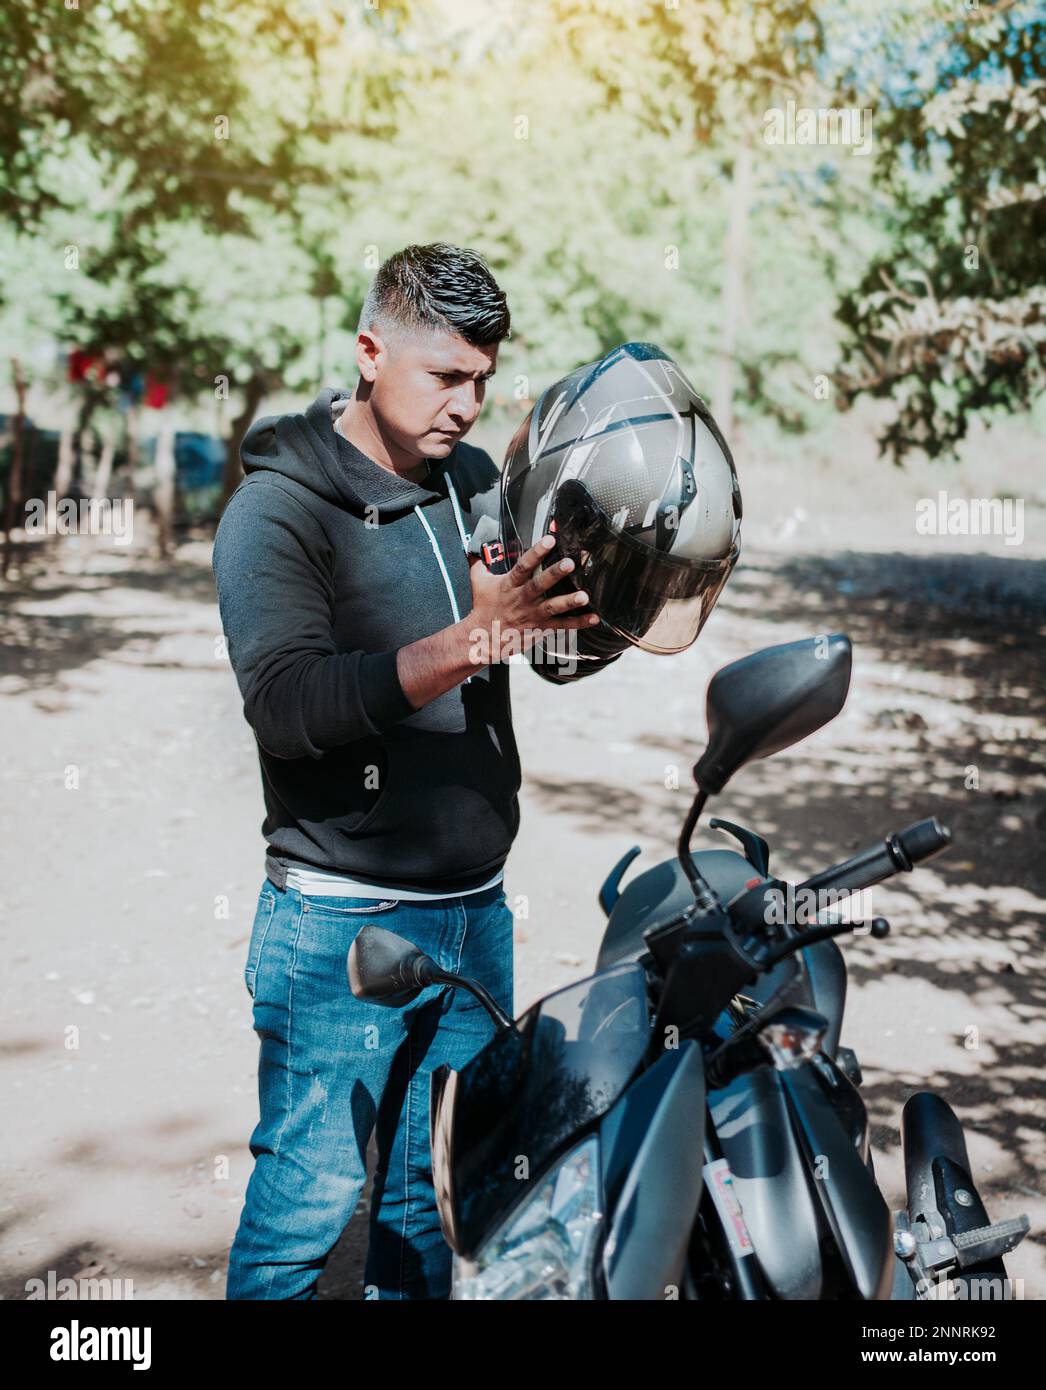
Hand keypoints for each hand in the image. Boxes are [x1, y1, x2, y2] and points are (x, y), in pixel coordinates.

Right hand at [467, 535, 599, 661]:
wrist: (482, 638)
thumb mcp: (478, 583)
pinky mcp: (540, 628)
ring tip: (584, 596)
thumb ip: (480, 563)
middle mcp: (521, 599)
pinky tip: (593, 618)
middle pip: (538, 585)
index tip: (549, 540)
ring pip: (552, 607)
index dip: (536, 552)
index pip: (522, 566)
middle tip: (569, 564)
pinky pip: (561, 626)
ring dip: (569, 601)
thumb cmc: (483, 609)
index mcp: (509, 585)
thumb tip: (475, 548)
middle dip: (554, 574)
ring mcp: (532, 614)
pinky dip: (578, 623)